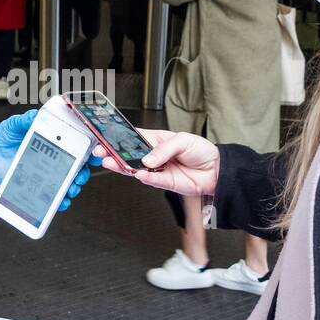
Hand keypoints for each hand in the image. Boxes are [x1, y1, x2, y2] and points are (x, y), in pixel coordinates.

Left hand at [0, 111, 99, 209]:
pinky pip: (52, 198)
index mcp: (52, 141)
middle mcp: (53, 158)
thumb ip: (24, 120)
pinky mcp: (37, 187)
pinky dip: (59, 202)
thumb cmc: (2, 137)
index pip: (76, 145)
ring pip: (67, 183)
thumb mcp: (13, 125)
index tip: (94, 153)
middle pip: (76, 167)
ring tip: (70, 189)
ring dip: (73, 187)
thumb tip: (36, 115)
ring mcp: (46, 174)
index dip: (88, 150)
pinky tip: (60, 202)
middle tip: (79, 175)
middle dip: (82, 173)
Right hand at [93, 128, 218, 195]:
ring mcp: (157, 169)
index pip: (134, 137)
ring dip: (123, 166)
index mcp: (156, 140)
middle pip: (130, 154)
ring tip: (112, 163)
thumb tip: (148, 158)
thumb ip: (164, 149)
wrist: (216, 170)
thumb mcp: (183, 140)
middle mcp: (154, 155)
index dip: (119, 138)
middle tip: (103, 152)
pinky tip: (138, 173)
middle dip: (114, 153)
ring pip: (135, 168)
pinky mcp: (163, 182)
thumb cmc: (201, 150)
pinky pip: (151, 180)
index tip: (107, 138)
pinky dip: (144, 177)